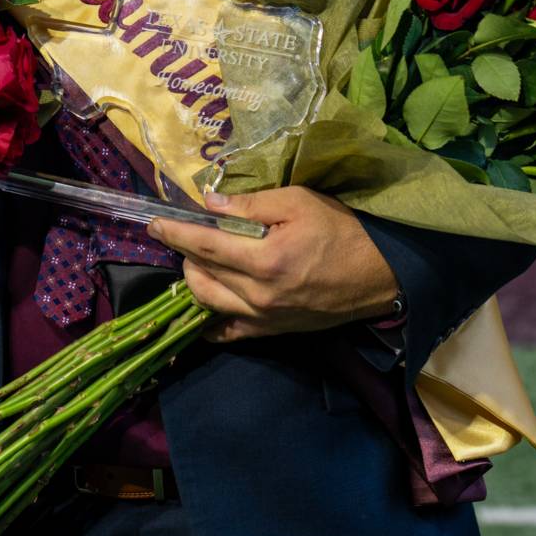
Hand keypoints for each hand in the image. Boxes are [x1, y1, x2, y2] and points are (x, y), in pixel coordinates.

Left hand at [148, 187, 399, 343]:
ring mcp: (265, 318)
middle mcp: (259, 296)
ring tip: (197, 262)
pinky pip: (230, 333)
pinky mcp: (274, 331)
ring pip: (209, 304)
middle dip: (184, 255)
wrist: (381, 274)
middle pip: (201, 276)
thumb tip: (209, 204)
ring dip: (194, 282)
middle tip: (186, 235)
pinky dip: (211, 322)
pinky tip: (203, 309)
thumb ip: (249, 204)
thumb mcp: (298, 202)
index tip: (153, 223)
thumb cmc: (341, 230)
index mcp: (265, 260)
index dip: (174, 233)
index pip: (204, 246)